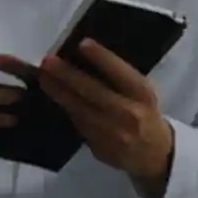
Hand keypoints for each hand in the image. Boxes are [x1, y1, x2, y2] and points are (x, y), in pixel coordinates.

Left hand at [2, 40, 172, 195]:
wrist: (154, 154)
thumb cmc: (144, 112)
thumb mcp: (141, 92)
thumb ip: (119, 78)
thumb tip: (85, 55)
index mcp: (142, 94)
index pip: (121, 73)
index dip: (102, 57)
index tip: (82, 43)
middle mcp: (129, 113)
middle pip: (94, 92)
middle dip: (67, 75)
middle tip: (47, 61)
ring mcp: (112, 133)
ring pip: (80, 110)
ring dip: (58, 92)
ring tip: (42, 77)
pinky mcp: (99, 148)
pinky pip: (77, 124)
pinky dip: (64, 109)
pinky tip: (52, 97)